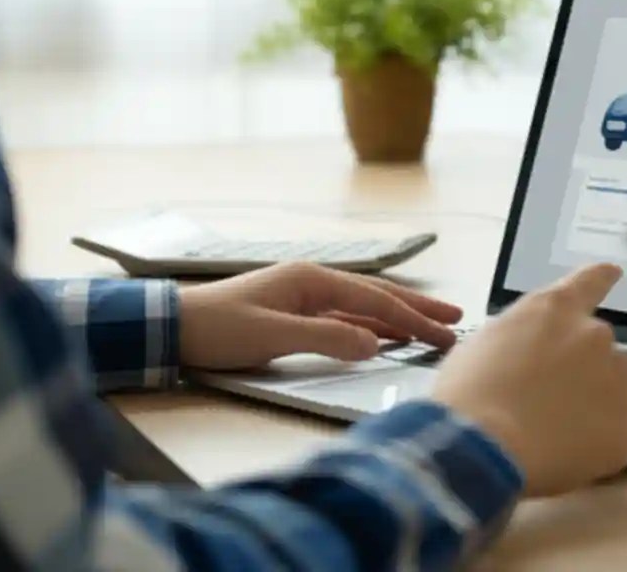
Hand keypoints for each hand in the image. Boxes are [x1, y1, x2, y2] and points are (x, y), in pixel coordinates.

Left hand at [178, 261, 460, 369]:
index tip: (446, 332)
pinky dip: (372, 327)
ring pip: (363, 308)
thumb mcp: (272, 336)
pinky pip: (345, 319)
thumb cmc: (217, 329)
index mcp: (312, 280)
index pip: (376, 301)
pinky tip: (384, 337)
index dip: (414, 318)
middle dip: (418, 308)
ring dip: (398, 317)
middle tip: (456, 318)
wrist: (170, 327)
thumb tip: (375, 346)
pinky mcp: (293, 315)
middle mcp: (313, 283)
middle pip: (377, 296)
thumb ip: (327, 339)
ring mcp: (303, 298)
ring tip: (431, 325)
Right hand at [432, 263, 626, 496]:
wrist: (485, 447)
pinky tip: (594, 435)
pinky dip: (620, 417)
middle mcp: (593, 335)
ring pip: (624, 375)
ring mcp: (616, 376)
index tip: (613, 272)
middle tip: (556, 393)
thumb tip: (527, 354)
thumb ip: (518, 340)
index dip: (602, 277)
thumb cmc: (467, 396)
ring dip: (606, 388)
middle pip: (601, 342)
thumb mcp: (482, 347)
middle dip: (584, 362)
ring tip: (575, 420)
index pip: (589, 281)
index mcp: (554, 310)